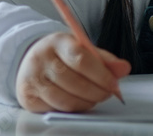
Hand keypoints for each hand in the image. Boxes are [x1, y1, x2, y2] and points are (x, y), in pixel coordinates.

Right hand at [15, 32, 130, 112]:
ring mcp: (32, 80)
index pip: (81, 60)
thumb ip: (104, 59)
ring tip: (94, 97)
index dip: (101, 75)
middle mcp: (41, 59)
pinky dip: (71, 109)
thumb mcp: (82, 48)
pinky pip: (55, 110)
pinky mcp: (28, 98)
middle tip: (108, 93)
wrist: (32, 59)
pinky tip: (77, 101)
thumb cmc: (61, 54)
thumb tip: (124, 68)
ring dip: (86, 103)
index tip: (114, 84)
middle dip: (97, 92)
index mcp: (57, 42)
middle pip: (74, 82)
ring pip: (65, 100)